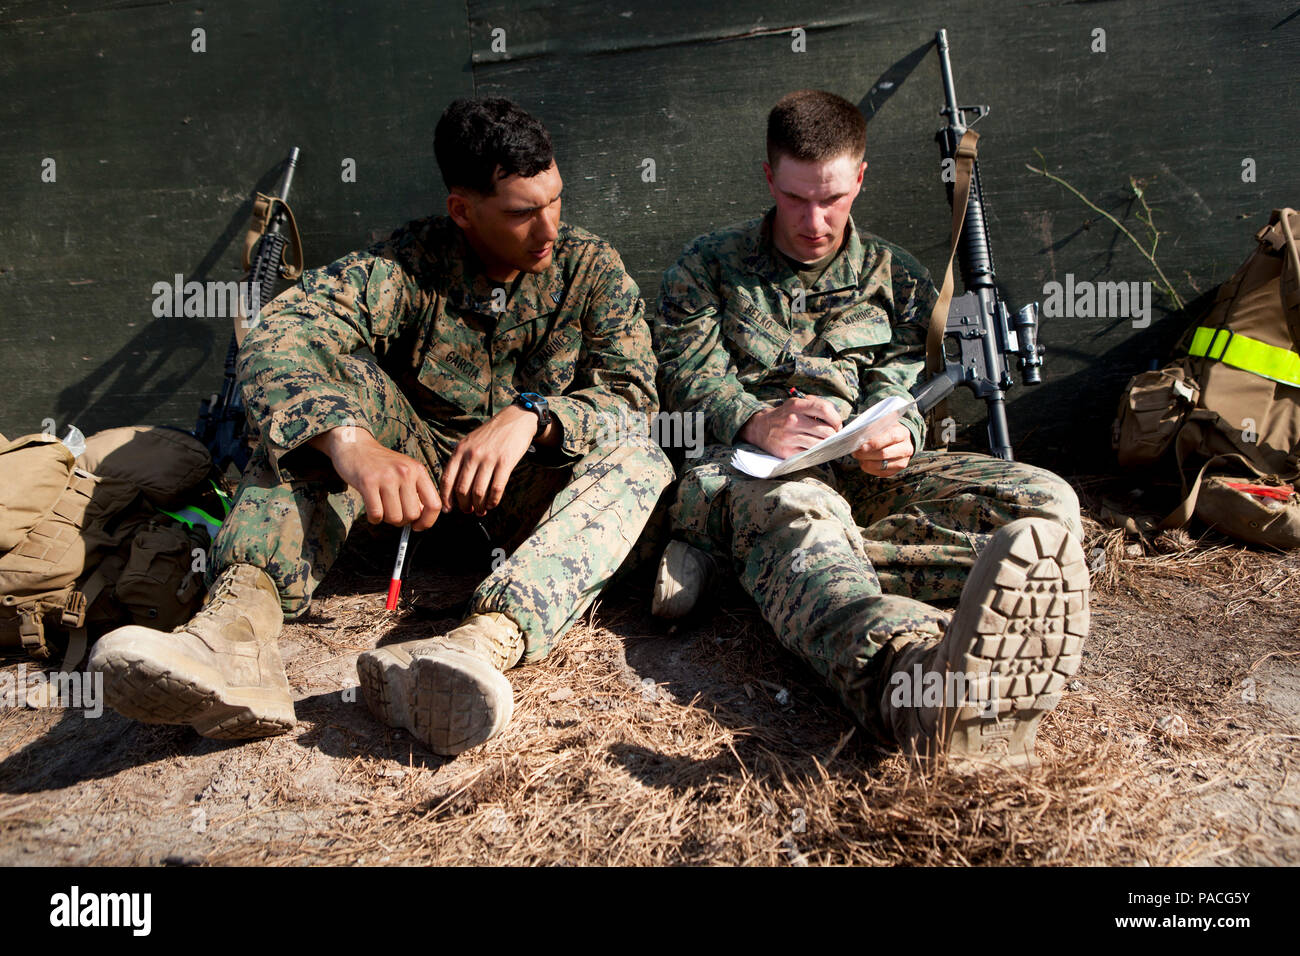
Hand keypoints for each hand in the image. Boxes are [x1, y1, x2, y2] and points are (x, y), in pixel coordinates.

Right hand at [311, 426, 442, 529]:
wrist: (355, 446)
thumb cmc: (381, 464)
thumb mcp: (405, 471)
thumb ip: (415, 492)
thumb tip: (420, 520)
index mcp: (418, 470)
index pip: (434, 504)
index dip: (428, 521)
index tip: (418, 526)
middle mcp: (405, 472)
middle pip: (412, 515)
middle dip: (403, 521)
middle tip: (393, 512)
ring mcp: (387, 477)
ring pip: (395, 517)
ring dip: (387, 519)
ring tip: (382, 508)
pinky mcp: (368, 482)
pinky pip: (376, 514)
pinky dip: (374, 519)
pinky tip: (372, 511)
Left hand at [440, 405, 537, 515]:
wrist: (515, 420)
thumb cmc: (491, 434)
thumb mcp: (470, 441)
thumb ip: (460, 460)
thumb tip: (453, 486)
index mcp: (460, 450)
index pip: (447, 479)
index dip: (446, 498)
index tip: (449, 509)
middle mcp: (472, 455)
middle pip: (462, 489)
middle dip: (464, 505)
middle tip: (468, 511)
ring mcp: (489, 458)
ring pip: (478, 491)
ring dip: (479, 506)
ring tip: (480, 511)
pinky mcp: (505, 462)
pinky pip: (496, 488)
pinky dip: (493, 501)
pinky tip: (492, 505)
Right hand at [738, 395, 842, 458]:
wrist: (759, 428)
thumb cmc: (784, 415)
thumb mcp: (795, 403)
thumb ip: (814, 404)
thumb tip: (835, 415)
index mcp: (797, 405)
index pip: (824, 409)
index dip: (836, 418)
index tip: (837, 424)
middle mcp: (793, 421)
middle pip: (826, 430)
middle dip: (834, 435)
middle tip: (833, 435)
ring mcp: (790, 437)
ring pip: (820, 444)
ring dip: (826, 445)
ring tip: (825, 442)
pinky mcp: (787, 451)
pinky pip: (810, 453)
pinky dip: (816, 452)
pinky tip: (815, 448)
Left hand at [852, 422, 913, 476]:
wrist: (897, 441)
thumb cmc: (886, 431)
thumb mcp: (881, 425)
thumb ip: (872, 428)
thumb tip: (859, 435)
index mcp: (902, 433)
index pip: (891, 437)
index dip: (875, 442)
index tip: (862, 445)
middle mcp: (905, 448)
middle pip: (885, 453)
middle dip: (867, 454)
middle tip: (856, 452)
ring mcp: (902, 461)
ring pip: (881, 465)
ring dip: (866, 461)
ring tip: (858, 456)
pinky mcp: (896, 471)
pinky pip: (880, 472)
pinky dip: (869, 468)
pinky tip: (864, 461)